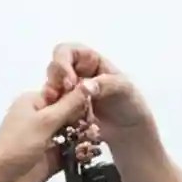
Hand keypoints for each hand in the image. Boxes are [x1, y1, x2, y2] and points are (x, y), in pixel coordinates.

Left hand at [0, 85, 92, 181]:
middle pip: (71, 113)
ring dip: (84, 136)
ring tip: (92, 142)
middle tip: (94, 126)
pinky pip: (71, 152)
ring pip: (73, 133)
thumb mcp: (44, 121)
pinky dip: (80, 153)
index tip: (96, 102)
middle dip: (85, 119)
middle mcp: (40, 119)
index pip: (64, 93)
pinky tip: (88, 154)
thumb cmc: (11, 148)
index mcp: (34, 103)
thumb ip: (69, 105)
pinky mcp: (51, 159)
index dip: (80, 96)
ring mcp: (46, 140)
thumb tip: (88, 86)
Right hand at [42, 42, 156, 156]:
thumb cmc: (131, 103)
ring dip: (51, 98)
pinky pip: (53, 107)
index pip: (66, 51)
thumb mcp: (125, 89)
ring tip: (59, 111)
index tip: (69, 82)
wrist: (129, 130)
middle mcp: (75, 72)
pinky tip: (62, 120)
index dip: (62, 63)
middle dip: (55, 82)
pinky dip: (54, 112)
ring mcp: (69, 92)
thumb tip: (86, 86)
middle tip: (60, 97)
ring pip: (50, 88)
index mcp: (89, 60)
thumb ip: (106, 84)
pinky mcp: (65, 109)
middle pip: (54, 69)